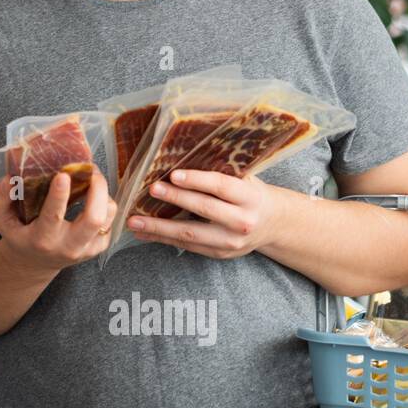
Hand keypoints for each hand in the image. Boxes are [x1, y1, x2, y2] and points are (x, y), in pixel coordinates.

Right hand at [0, 166, 116, 273]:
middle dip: (97, 190)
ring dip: (103, 193)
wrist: (34, 262)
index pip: (53, 217)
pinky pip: (110, 219)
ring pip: (107, 216)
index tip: (63, 175)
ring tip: (90, 179)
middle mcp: (67, 246)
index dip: (59, 195)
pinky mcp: (99, 246)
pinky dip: (104, 203)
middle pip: (94, 219)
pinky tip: (91, 196)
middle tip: (91, 170)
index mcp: (42, 239)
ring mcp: (86, 249)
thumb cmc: (17, 234)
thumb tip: (12, 179)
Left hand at [126, 169, 284, 258]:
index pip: (221, 186)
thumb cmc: (251, 194)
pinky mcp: (219, 254)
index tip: (174, 175)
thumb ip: (222, 170)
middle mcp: (242, 221)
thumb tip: (182, 153)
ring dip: (159, 228)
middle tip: (151, 190)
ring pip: (191, 235)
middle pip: (204, 209)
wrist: (274, 225)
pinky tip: (143, 233)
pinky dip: (163, 239)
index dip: (197, 180)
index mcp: (250, 197)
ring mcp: (230, 241)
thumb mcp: (245, 179)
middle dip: (175, 199)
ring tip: (134, 221)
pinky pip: (187, 246)